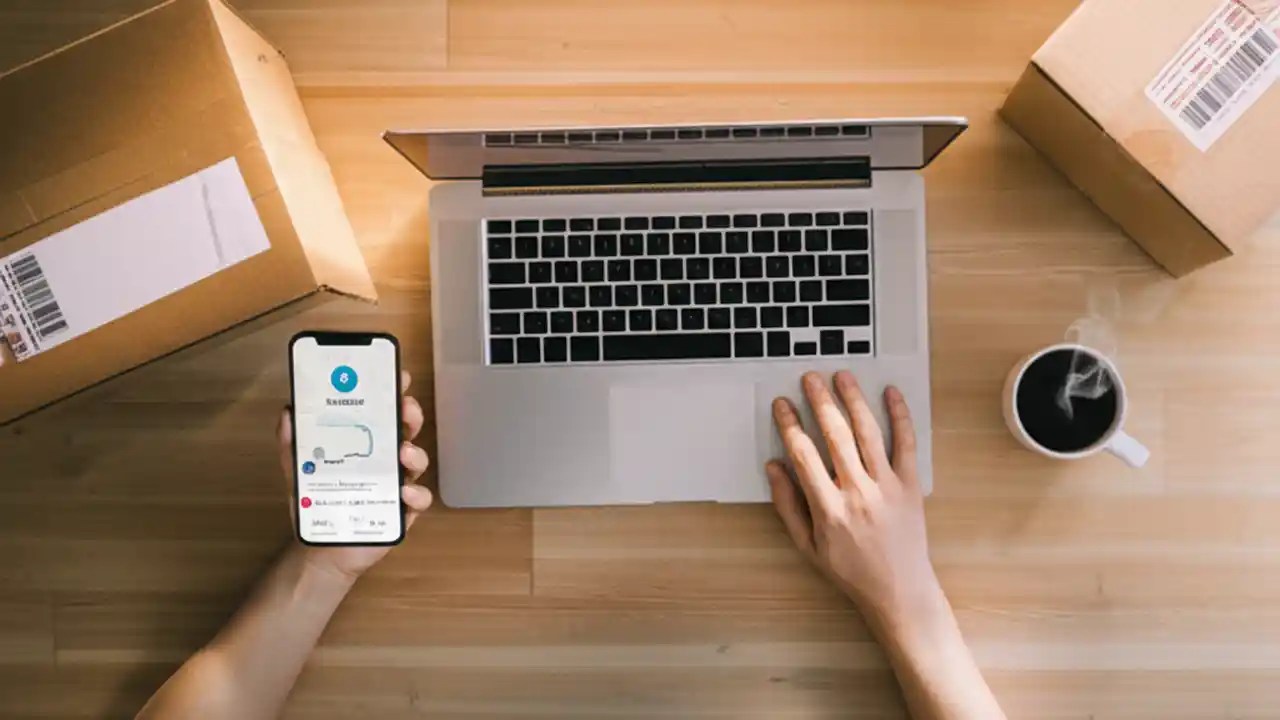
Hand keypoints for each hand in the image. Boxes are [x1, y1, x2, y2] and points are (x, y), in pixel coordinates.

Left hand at [277, 370, 433, 581]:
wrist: (323, 551)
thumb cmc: (317, 506)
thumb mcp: (298, 472)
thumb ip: (291, 445)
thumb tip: (287, 412)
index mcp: (366, 444)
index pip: (384, 413)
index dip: (394, 393)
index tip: (398, 377)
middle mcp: (387, 460)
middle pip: (407, 430)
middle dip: (411, 415)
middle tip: (404, 408)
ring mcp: (398, 485)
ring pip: (418, 461)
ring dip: (416, 452)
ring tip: (402, 452)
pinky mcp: (404, 512)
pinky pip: (419, 500)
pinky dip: (416, 494)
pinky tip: (403, 492)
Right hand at [768, 371, 941, 632]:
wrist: (898, 590)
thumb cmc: (850, 570)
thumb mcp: (807, 546)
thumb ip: (788, 505)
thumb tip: (773, 466)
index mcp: (828, 508)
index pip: (803, 454)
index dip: (790, 425)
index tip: (782, 405)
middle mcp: (857, 492)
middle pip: (835, 435)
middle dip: (820, 401)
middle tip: (810, 378)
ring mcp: (887, 487)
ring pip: (868, 432)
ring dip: (853, 400)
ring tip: (843, 376)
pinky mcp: (911, 486)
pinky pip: (906, 444)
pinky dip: (899, 416)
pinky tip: (890, 394)